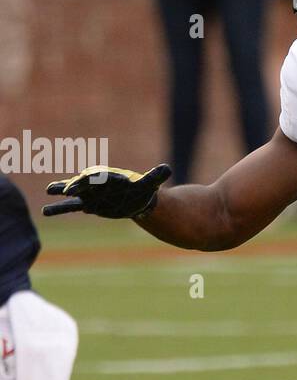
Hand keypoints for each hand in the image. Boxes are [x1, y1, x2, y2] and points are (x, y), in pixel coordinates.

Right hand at [44, 165, 171, 219]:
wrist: (137, 199)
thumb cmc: (143, 190)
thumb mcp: (149, 184)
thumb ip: (156, 177)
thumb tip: (168, 168)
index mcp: (110, 176)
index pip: (98, 175)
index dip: (92, 178)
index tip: (84, 181)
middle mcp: (97, 183)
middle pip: (83, 182)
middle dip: (75, 184)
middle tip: (66, 189)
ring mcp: (91, 193)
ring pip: (74, 191)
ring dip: (62, 190)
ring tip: (48, 191)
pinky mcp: (89, 204)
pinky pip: (72, 206)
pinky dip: (60, 208)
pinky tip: (46, 211)